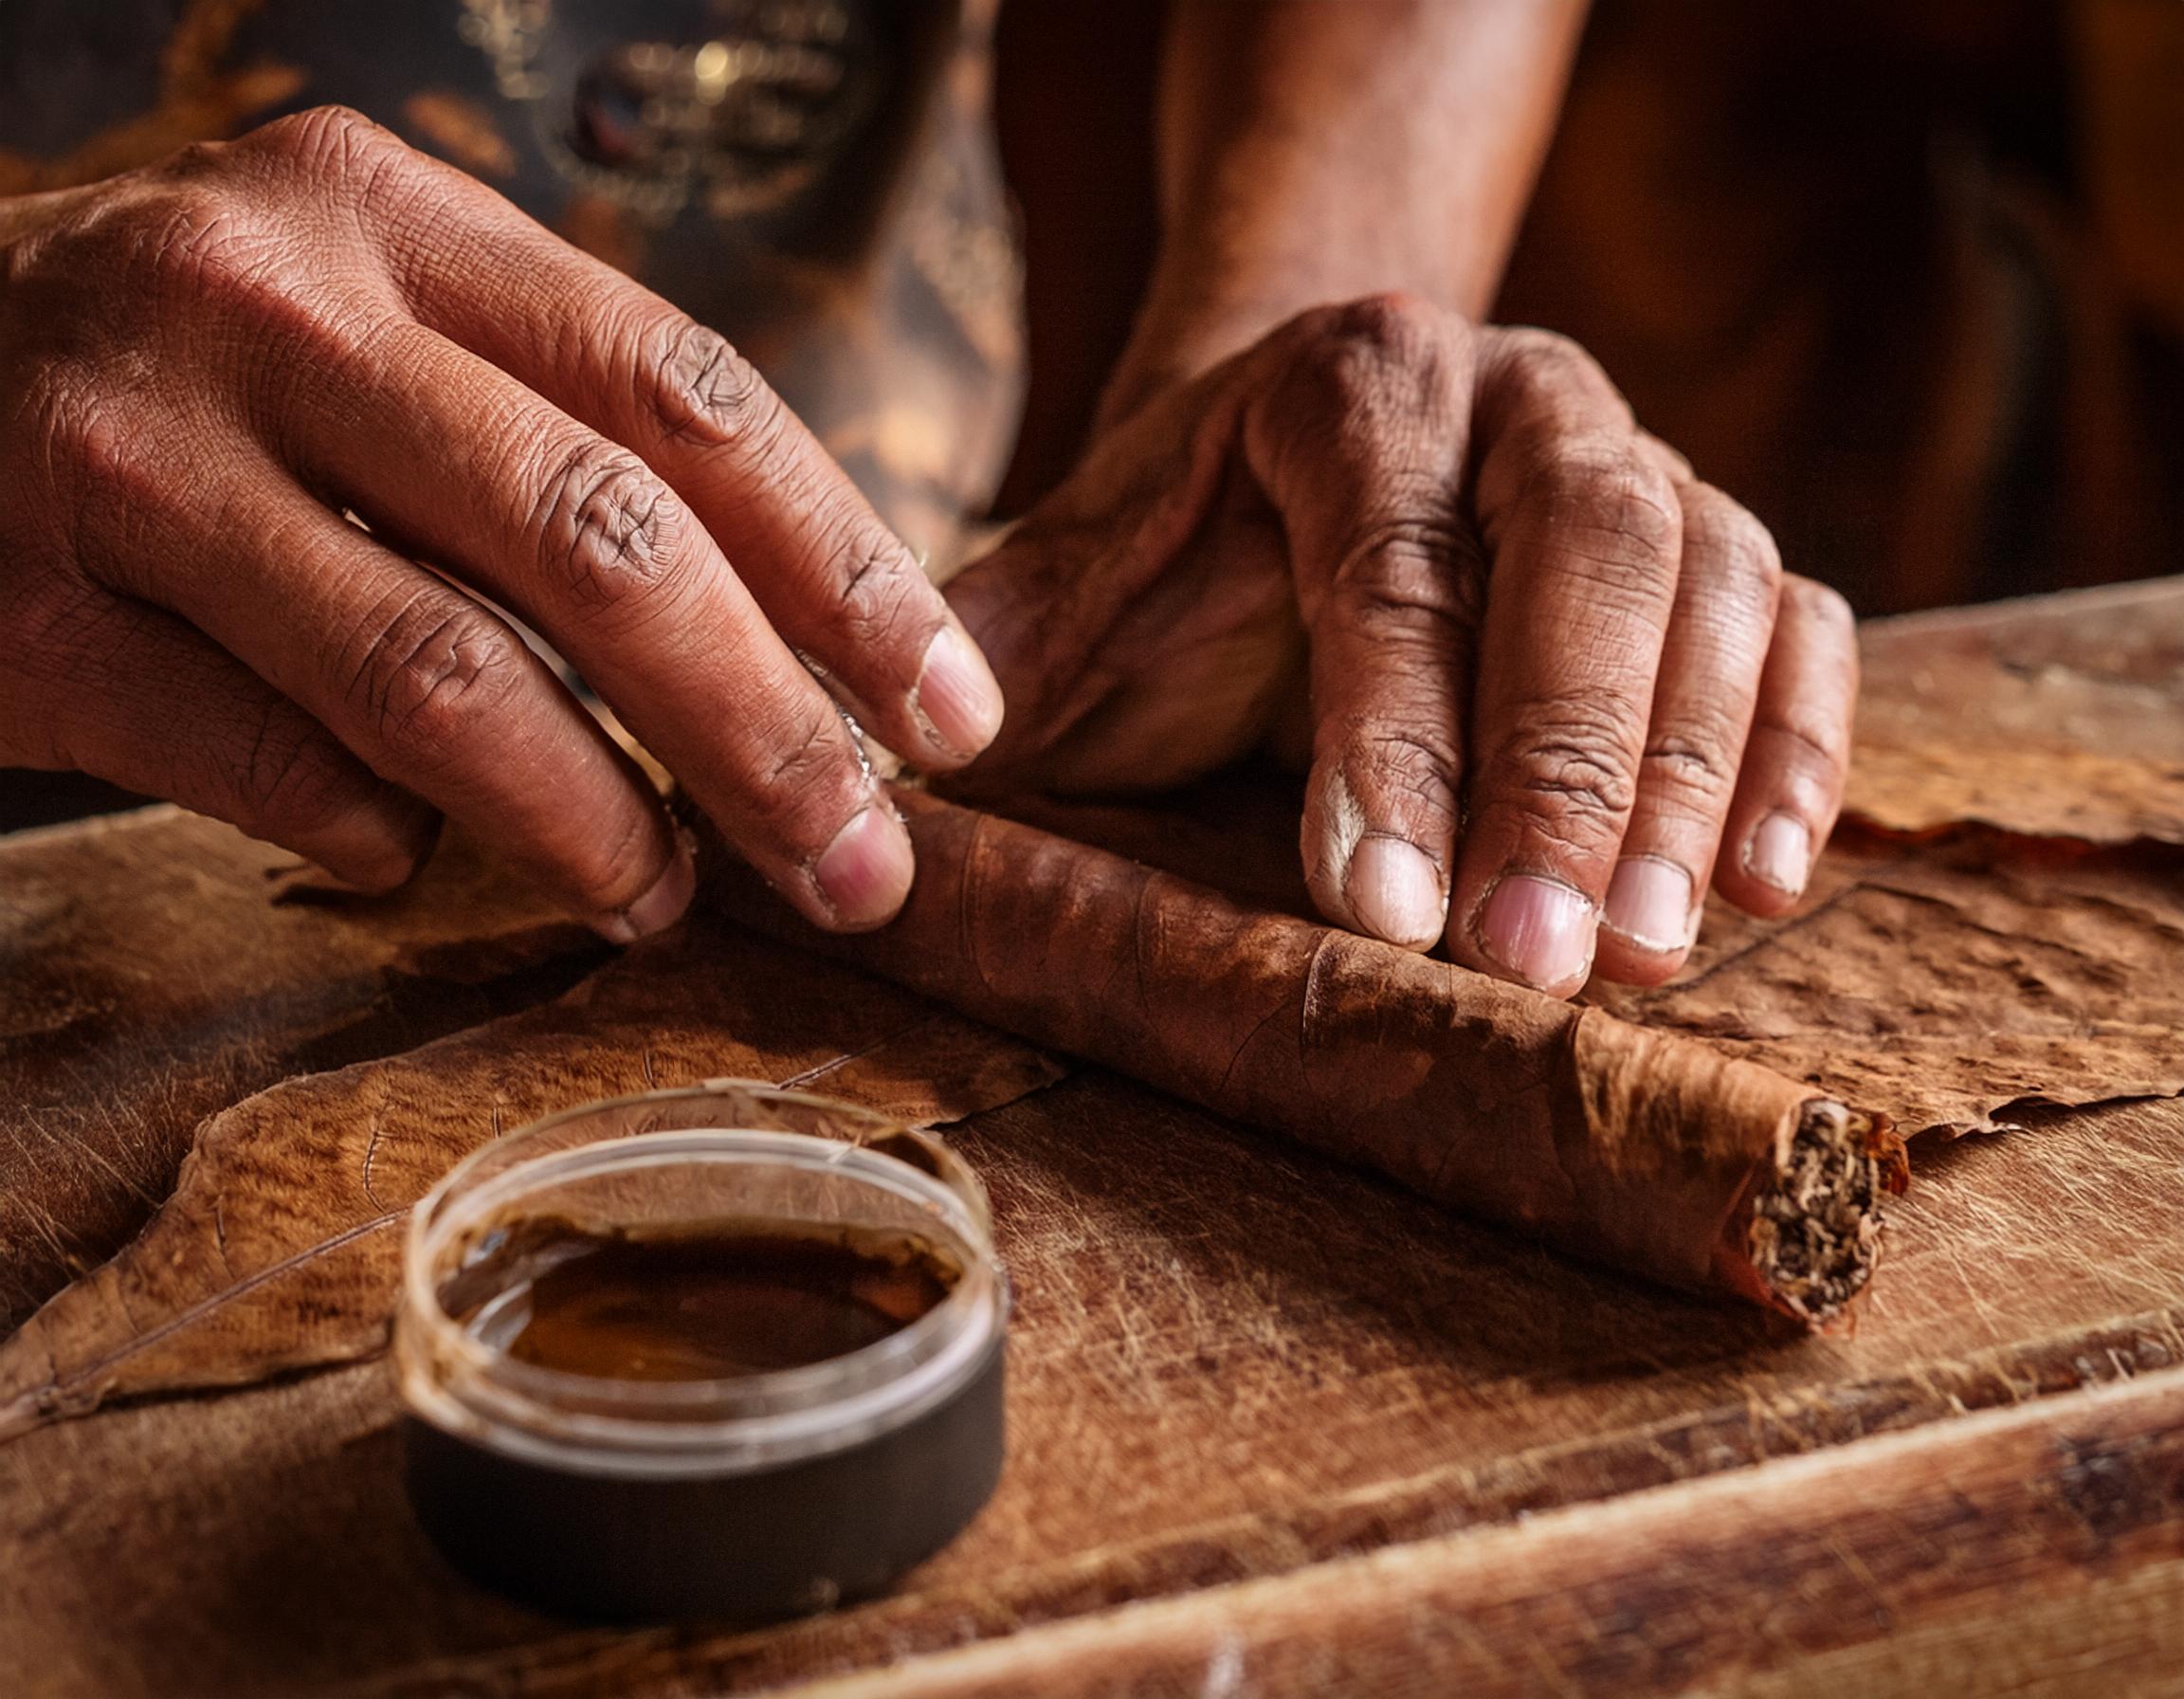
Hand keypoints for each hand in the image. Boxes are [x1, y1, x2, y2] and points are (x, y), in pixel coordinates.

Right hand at [0, 107, 1002, 935]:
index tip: (948, 714)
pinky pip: (273, 769)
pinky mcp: (26, 615)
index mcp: (397, 217)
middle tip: (859, 863)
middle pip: (595, 538)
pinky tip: (412, 852)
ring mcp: (130, 453)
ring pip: (439, 674)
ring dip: (591, 818)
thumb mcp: (387, 336)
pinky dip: (381, 836)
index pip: (687, 394)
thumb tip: (816, 656)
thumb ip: (568, 445)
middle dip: (760, 729)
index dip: (846, 568)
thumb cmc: (210, 390)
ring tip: (663, 892)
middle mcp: (268, 305)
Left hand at [947, 295, 1855, 993]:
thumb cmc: (1183, 552)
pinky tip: (1768, 884)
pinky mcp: (1722, 536)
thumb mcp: (1075, 581)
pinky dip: (1799, 748)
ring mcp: (1642, 455)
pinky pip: (1802, 621)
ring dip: (1693, 779)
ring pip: (1715, 585)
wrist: (1311, 449)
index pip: (1389, 558)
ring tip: (1647, 953)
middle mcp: (1521, 394)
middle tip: (1536, 963)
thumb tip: (876, 788)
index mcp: (1350, 384)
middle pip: (1588, 556)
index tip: (1381, 912)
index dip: (1394, 738)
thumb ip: (993, 654)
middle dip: (1563, 769)